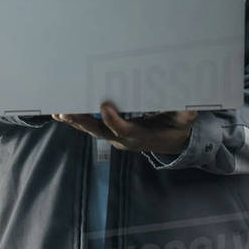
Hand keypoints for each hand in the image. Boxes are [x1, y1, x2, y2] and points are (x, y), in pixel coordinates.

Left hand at [53, 102, 196, 155]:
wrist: (172, 142)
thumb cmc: (176, 128)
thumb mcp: (184, 124)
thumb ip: (185, 118)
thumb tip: (190, 110)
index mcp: (139, 135)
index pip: (123, 129)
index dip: (113, 119)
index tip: (105, 105)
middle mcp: (123, 139)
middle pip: (99, 131)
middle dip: (82, 121)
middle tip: (67, 111)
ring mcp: (114, 137)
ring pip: (91, 130)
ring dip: (74, 121)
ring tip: (58, 110)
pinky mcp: (109, 133)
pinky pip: (90, 127)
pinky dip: (76, 121)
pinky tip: (60, 113)